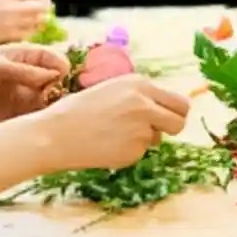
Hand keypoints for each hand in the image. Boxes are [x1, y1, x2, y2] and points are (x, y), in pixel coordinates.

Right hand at [0, 0, 50, 46]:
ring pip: (39, 20)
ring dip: (39, 18)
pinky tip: (25, 28)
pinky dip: (31, 30)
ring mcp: (12, 22)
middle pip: (42, 5)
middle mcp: (13, 6)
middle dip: (43, 5)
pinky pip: (29, 33)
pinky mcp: (8, 35)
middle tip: (39, 7)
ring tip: (34, 17)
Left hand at [0, 44, 70, 129]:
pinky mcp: (21, 115)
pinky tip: (45, 122)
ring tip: (54, 111)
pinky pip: (40, 117)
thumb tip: (54, 74)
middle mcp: (30, 76)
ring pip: (52, 100)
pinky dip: (46, 119)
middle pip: (58, 80)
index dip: (62, 67)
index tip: (63, 78)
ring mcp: (27, 96)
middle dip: (64, 87)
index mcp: (25, 57)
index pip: (53, 59)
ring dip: (57, 105)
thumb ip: (23, 71)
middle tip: (63, 98)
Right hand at [40, 75, 191, 169]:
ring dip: (145, 138)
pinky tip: (108, 144)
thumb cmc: (80, 110)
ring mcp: (141, 128)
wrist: (56, 134)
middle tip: (156, 130)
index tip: (168, 117)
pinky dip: (129, 151)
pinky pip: (141, 152)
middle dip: (172, 127)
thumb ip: (141, 96)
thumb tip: (166, 108)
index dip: (175, 111)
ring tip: (116, 134)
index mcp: (140, 84)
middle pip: (180, 120)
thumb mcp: (113, 90)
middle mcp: (145, 104)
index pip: (179, 101)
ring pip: (158, 138)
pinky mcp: (134, 150)